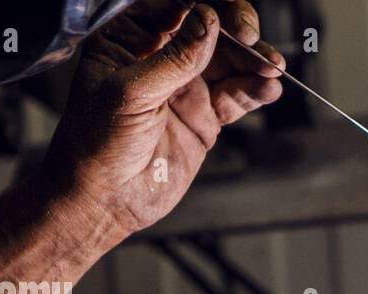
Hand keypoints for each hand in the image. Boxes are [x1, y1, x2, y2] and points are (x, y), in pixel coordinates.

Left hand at [43, 1, 283, 240]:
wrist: (105, 200)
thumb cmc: (96, 145)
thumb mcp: (130, 92)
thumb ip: (173, 58)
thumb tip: (207, 20)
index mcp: (130, 37)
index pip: (176, 5)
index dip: (206, 6)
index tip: (226, 18)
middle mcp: (162, 56)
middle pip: (211, 26)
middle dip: (236, 28)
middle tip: (250, 38)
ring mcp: (187, 86)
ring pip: (231, 59)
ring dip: (255, 60)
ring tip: (271, 67)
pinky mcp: (206, 116)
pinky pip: (238, 95)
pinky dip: (257, 90)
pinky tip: (268, 88)